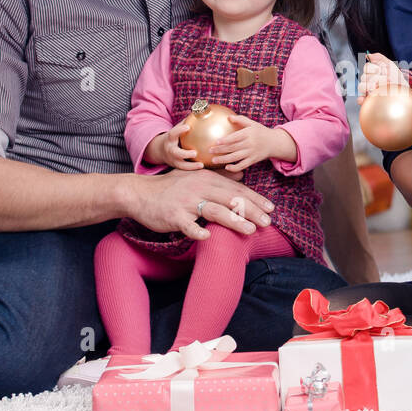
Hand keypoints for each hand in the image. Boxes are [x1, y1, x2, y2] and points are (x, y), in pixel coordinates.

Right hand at [126, 169, 273, 240]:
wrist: (140, 193)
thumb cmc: (171, 187)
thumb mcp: (196, 177)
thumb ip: (219, 176)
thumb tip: (242, 174)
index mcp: (207, 178)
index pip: (236, 189)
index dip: (254, 199)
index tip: (270, 208)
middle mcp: (199, 188)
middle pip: (230, 199)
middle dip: (251, 210)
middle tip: (268, 221)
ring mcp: (186, 202)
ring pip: (214, 210)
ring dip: (234, 220)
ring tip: (250, 230)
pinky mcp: (173, 216)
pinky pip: (187, 225)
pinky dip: (197, 230)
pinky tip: (208, 236)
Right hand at [148, 122, 203, 170]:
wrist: (160, 150)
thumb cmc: (173, 137)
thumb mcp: (176, 129)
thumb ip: (186, 122)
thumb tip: (200, 110)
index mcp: (170, 139)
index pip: (173, 134)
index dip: (179, 130)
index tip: (187, 127)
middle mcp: (170, 150)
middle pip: (176, 153)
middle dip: (184, 154)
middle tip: (194, 152)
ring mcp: (173, 160)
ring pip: (181, 165)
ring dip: (190, 166)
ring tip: (201, 165)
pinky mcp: (177, 167)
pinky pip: (185, 169)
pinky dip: (194, 169)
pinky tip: (204, 167)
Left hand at [210, 114, 282, 172]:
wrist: (274, 142)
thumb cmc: (260, 131)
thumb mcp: (252, 124)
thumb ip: (241, 119)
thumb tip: (228, 117)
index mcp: (248, 134)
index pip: (235, 137)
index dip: (225, 140)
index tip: (216, 142)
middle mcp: (250, 144)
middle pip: (233, 148)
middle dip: (220, 150)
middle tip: (209, 150)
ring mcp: (251, 153)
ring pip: (236, 158)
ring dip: (224, 159)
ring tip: (214, 160)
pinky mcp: (253, 160)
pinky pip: (242, 165)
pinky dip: (234, 168)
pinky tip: (226, 167)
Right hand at [357, 51, 409, 104]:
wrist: (402, 91)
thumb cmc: (397, 78)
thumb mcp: (390, 66)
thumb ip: (380, 58)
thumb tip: (368, 55)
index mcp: (372, 72)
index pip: (366, 67)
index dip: (375, 69)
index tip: (384, 71)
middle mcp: (368, 80)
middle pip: (363, 76)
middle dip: (376, 78)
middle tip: (387, 80)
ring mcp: (367, 90)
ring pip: (361, 86)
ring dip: (371, 86)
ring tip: (381, 88)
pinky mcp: (367, 100)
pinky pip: (360, 99)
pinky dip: (362, 98)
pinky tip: (368, 97)